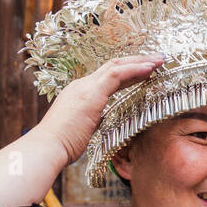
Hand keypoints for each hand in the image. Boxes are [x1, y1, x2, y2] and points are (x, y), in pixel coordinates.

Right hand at [38, 54, 163, 164]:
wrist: (47, 147)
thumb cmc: (62, 145)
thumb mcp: (81, 129)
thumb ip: (92, 121)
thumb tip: (100, 122)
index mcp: (80, 93)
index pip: (108, 76)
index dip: (128, 72)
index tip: (145, 71)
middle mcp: (82, 85)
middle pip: (114, 66)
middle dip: (137, 61)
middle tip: (157, 59)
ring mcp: (86, 87)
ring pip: (117, 66)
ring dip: (141, 61)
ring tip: (160, 60)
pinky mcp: (91, 93)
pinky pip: (117, 74)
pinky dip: (135, 69)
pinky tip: (150, 68)